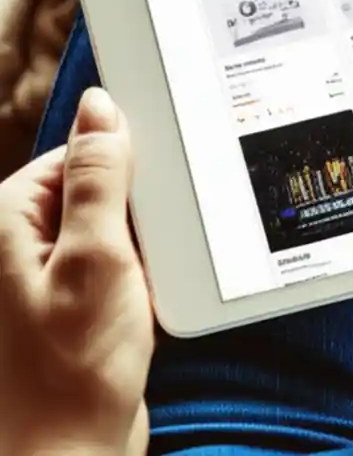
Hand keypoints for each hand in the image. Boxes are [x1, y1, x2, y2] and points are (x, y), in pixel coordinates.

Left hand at [0, 88, 151, 455]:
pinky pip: (116, 267)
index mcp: (5, 221)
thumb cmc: (73, 366)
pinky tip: (147, 303)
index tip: (160, 185)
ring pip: (112, 230)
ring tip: (147, 282)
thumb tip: (100, 108)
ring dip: (143, 248)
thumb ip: (99, 178)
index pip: (74, 155)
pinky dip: (141, 277)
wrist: (70, 452)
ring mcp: (44, 278)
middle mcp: (17, 244)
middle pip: (94, 190)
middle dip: (136, 211)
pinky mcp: (71, 306)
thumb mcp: (96, 257)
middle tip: (152, 246)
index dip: (124, 165)